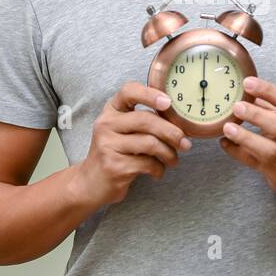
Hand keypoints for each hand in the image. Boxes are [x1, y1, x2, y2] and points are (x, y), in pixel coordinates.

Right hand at [79, 81, 191, 206]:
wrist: (90, 183)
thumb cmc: (115, 153)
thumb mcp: (123, 131)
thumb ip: (144, 121)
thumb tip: (180, 122)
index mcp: (111, 110)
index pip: (129, 91)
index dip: (150, 94)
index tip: (168, 102)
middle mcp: (106, 124)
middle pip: (146, 119)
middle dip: (172, 132)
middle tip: (185, 143)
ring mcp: (107, 145)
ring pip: (150, 143)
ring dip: (168, 154)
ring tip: (172, 160)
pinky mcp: (113, 166)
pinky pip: (147, 164)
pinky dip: (159, 169)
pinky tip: (157, 172)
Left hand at [219, 76, 275, 203]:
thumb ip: (273, 106)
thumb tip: (247, 89)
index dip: (268, 91)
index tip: (247, 83)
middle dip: (257, 116)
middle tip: (237, 107)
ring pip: (269, 150)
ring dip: (246, 138)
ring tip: (227, 127)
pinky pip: (255, 163)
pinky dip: (238, 153)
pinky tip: (225, 142)